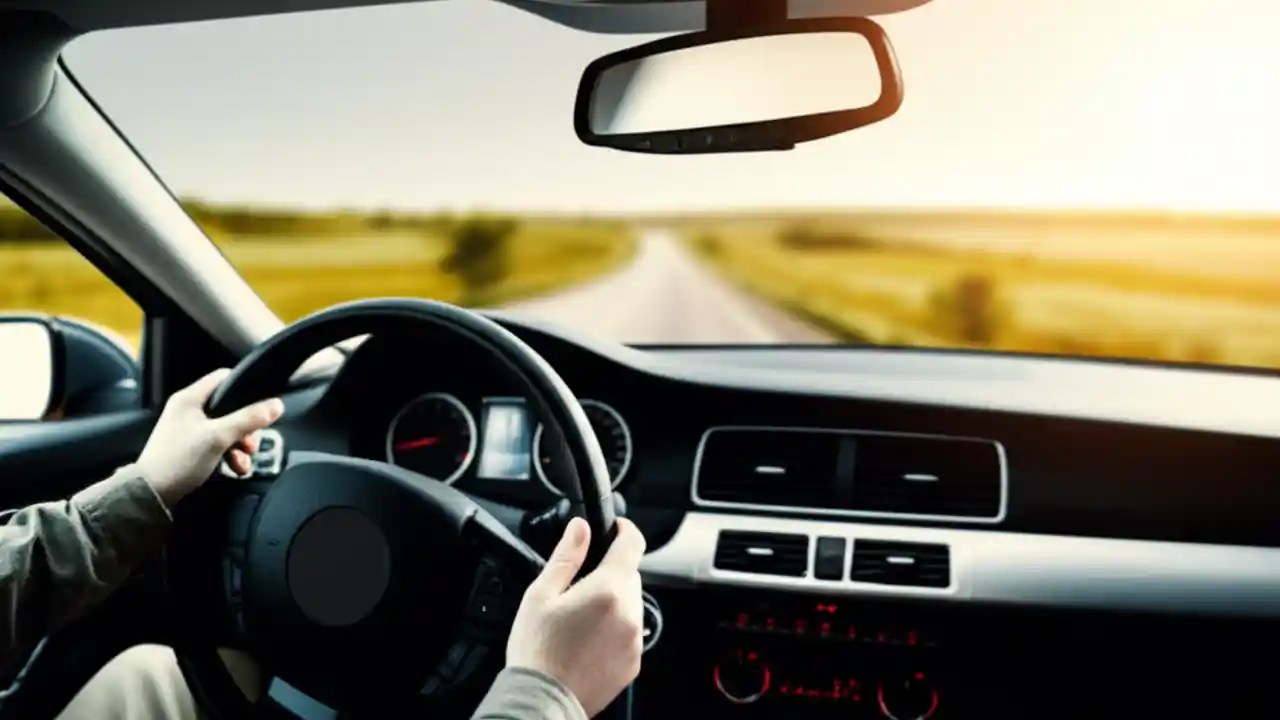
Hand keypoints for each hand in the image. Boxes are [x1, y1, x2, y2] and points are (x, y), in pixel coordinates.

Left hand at [136, 368, 283, 507]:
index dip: (245, 387)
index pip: (224, 378)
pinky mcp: (190, 448)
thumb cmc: (179, 459)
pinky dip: (230, 455)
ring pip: (227, 428)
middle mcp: (188, 410)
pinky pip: (218, 444)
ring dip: (241, 444)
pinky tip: (236, 467)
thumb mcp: (218, 437)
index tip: (262, 404)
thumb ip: (248, 419)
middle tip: (251, 442)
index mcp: (190, 398)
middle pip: (230, 407)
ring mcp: (189, 429)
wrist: (151, 494)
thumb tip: (276, 405)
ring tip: (244, 460)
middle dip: (246, 426)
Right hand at [506, 517, 646, 716]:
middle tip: (579, 588)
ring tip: (579, 619)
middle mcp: (629, 613)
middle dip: (609, 573)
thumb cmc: (537, 651)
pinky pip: (630, 631)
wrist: (543, 701)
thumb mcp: (541, 595)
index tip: (616, 528)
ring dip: (613, 602)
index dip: (625, 530)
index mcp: (607, 590)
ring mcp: (634, 640)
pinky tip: (587, 640)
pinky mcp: (634, 661)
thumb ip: (566, 556)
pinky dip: (615, 628)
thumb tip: (581, 528)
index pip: (632, 544)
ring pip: (631, 604)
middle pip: (630, 576)